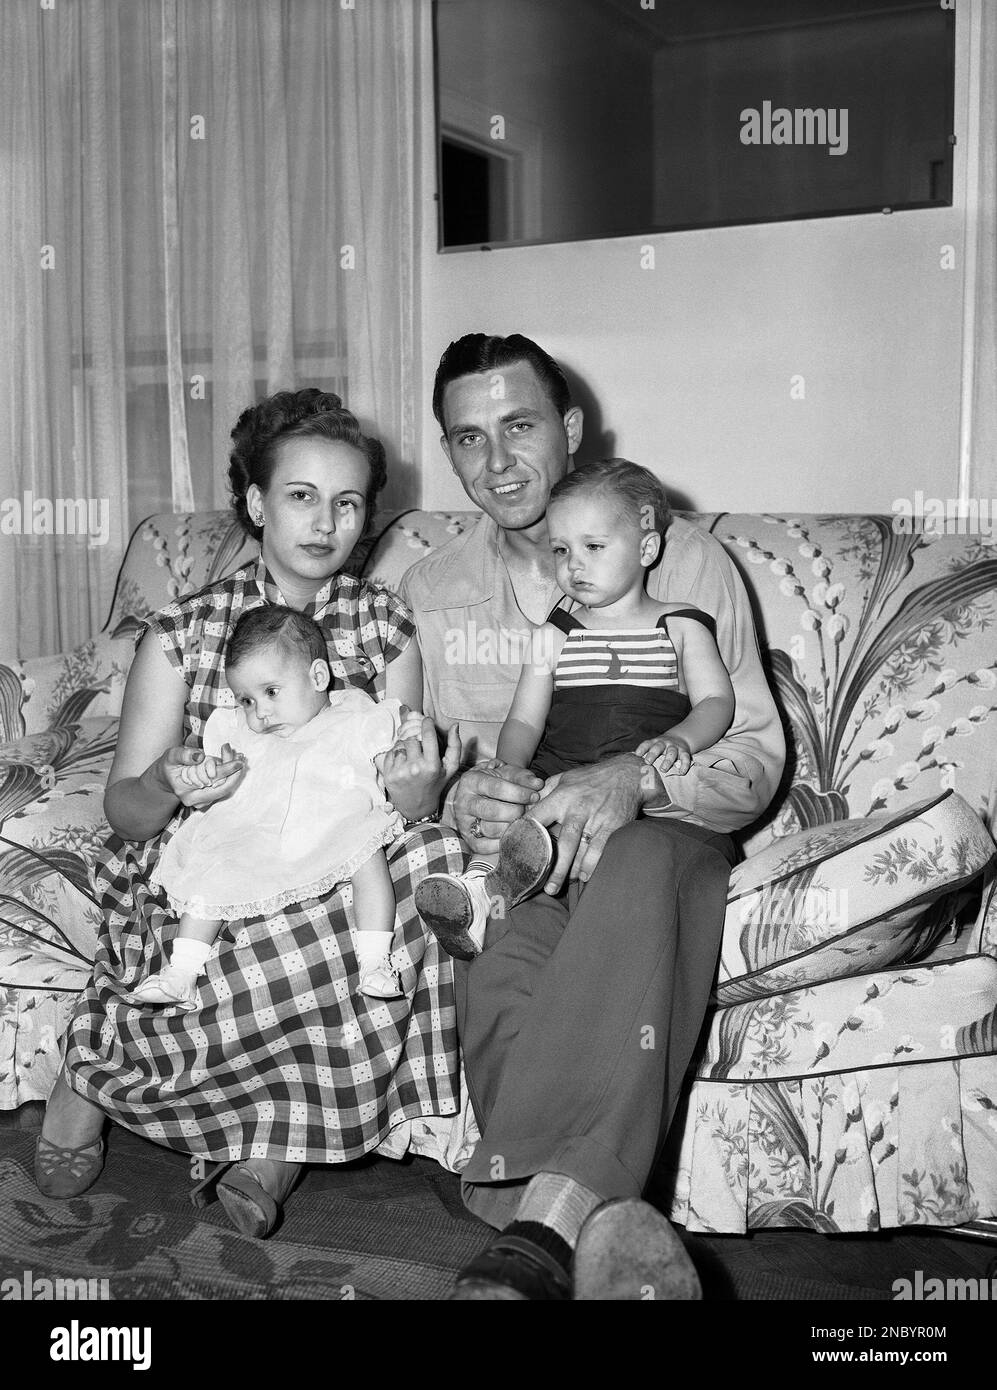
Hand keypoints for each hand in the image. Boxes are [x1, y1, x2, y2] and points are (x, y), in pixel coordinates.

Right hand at [158, 745, 246, 809]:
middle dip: (234, 770)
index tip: (237, 760)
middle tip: (240, 755)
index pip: (215, 785)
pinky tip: (232, 759)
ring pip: (226, 785)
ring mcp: (206, 799)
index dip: (227, 771)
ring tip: (238, 755)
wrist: (166, 777)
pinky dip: (230, 771)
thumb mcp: (171, 757)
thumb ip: (183, 755)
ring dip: (233, 770)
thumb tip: (199, 756)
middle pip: (224, 786)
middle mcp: (199, 800)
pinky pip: (224, 783)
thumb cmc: (169, 766)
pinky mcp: (211, 794)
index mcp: (188, 794)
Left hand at [380, 711, 461, 818]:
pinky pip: (390, 753)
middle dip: (415, 739)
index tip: (426, 721)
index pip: (427, 735)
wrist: (417, 807)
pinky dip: (395, 754)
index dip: (426, 724)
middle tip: (418, 746)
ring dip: (404, 746)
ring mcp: (401, 772)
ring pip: (400, 745)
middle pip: (411, 738)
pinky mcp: (389, 775)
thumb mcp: (449, 768)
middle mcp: (416, 768)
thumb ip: (455, 745)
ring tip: (411, 757)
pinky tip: (402, 764)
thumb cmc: (435, 784)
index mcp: (432, 765)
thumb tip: (454, 725)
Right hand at [452, 759, 543, 852]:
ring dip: (511, 828)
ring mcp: (463, 821)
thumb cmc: (495, 782)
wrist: (476, 795)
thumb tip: (538, 784)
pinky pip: (484, 847)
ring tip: (520, 822)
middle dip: (516, 812)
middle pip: (493, 811)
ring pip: (490, 830)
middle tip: (526, 810)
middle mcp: (463, 801)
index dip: (519, 793)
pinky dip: (500, 844)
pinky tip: (511, 835)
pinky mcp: (467, 839)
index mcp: (471, 781)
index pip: (497, 788)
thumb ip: (523, 777)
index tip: (535, 796)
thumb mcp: (507, 774)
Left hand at [528, 754, 645, 890]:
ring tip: (558, 886)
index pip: (537, 817)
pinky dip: (592, 865)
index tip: (516, 851)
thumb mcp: (563, 778)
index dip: (525, 834)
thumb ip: (543, 792)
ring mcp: (596, 819)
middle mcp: (578, 810)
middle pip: (564, 843)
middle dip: (554, 867)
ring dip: (571, 871)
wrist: (627, 774)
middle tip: (545, 887)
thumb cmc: (590, 778)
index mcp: (561, 797)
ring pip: (582, 851)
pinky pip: (600, 850)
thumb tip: (524, 806)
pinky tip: (584, 876)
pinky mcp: (612, 827)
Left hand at [636, 734, 692, 776]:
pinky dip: (684, 765)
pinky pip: (685, 758)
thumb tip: (632, 768)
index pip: (647, 744)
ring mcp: (674, 747)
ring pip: (671, 752)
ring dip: (667, 760)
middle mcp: (664, 743)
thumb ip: (646, 755)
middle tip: (648, 762)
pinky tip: (681, 772)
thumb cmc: (662, 748)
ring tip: (663, 769)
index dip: (642, 748)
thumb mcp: (654, 747)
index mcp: (655, 742)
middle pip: (658, 747)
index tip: (637, 754)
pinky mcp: (684, 751)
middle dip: (653, 754)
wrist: (680, 738)